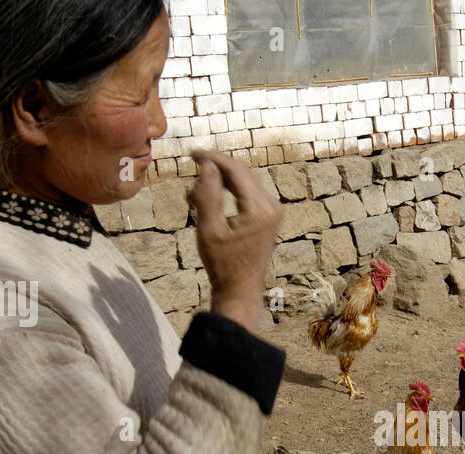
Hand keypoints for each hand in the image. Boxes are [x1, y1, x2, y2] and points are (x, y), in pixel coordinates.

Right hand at [186, 150, 282, 331]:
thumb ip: (207, 195)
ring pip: (244, 182)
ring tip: (194, 197)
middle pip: (242, 173)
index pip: (237, 171)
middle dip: (215, 170)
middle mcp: (272, 206)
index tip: (192, 153)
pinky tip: (208, 201)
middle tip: (191, 175)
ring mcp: (273, 211)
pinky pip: (248, 193)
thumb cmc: (222, 264)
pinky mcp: (269, 216)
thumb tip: (207, 165)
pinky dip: (228, 191)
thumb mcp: (209, 229)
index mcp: (260, 209)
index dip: (214, 159)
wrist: (240, 290)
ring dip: (219, 182)